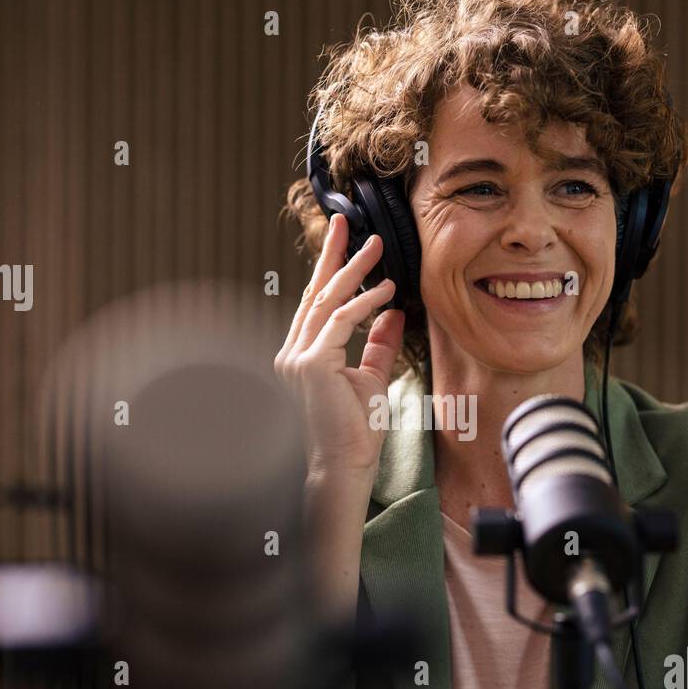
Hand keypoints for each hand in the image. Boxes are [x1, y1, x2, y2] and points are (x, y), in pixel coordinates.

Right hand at [274, 214, 405, 479]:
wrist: (345, 466)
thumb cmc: (355, 432)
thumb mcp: (373, 378)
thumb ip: (379, 345)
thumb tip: (394, 313)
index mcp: (303, 355)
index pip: (316, 304)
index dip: (331, 270)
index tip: (346, 241)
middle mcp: (293, 353)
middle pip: (314, 293)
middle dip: (333, 255)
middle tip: (347, 222)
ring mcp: (297, 359)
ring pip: (326, 302)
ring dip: (353, 271)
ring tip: (376, 246)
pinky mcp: (310, 366)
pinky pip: (339, 323)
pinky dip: (363, 304)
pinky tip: (385, 290)